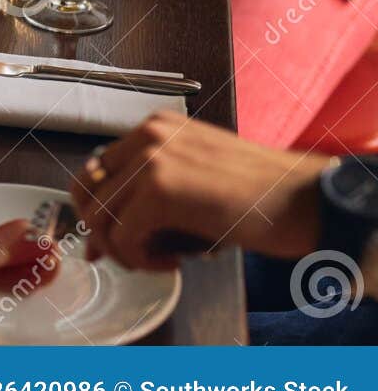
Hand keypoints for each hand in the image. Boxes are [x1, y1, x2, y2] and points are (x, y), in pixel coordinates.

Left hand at [71, 110, 329, 270]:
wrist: (305, 200)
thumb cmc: (256, 198)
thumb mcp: (193, 182)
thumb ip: (146, 198)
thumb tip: (95, 241)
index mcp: (153, 128)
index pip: (96, 169)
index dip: (96, 210)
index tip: (112, 242)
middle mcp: (147, 135)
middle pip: (85, 190)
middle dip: (99, 231)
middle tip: (129, 256)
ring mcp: (152, 158)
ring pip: (100, 217)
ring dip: (124, 251)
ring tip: (160, 260)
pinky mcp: (161, 189)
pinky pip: (123, 236)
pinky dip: (141, 259)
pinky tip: (174, 262)